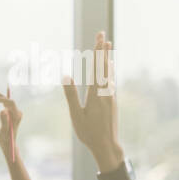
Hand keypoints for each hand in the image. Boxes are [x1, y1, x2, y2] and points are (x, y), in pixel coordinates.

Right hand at [0, 86, 22, 158]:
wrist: (8, 144)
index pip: (10, 102)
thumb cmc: (6, 139)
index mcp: (16, 115)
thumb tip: (3, 110)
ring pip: (4, 101)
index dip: (1, 99)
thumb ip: (4, 121)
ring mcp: (13, 112)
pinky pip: (3, 104)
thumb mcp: (3, 131)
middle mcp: (16, 112)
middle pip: (7, 99)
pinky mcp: (9, 113)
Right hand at [63, 31, 123, 170]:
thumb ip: (71, 95)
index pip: (96, 67)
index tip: (100, 38)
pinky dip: (109, 70)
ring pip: (109, 72)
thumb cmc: (88, 132)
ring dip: (107, 57)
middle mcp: (105, 91)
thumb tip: (66, 75)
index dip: (97, 52)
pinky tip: (110, 67)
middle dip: (103, 49)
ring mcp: (110, 96)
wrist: (108, 145)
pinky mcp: (112, 101)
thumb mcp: (75, 115)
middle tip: (104, 34)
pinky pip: (111, 80)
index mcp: (95, 94)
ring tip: (108, 46)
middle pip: (104, 66)